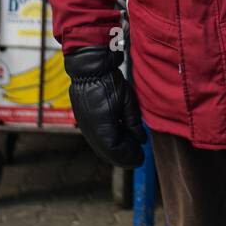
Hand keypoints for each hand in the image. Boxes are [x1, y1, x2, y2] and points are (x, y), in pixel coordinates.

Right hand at [62, 46, 146, 167]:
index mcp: (102, 129)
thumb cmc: (108, 81)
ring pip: (101, 148)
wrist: (89, 69)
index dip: (130, 157)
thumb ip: (133, 123)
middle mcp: (91, 132)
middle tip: (137, 154)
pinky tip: (119, 135)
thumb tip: (140, 139)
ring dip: (115, 149)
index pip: (117, 153)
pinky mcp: (84, 122)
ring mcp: (85, 127)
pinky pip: (96, 139)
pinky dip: (109, 141)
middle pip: (108, 154)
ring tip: (130, 144)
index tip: (141, 156)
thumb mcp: (127, 101)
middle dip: (124, 156)